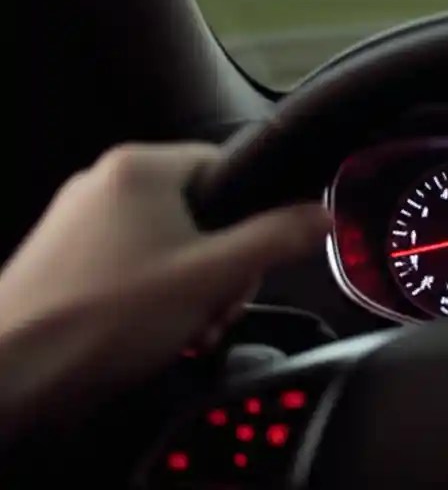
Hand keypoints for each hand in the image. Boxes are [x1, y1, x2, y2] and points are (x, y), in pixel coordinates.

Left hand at [0, 144, 329, 440]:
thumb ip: (277, 239)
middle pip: (200, 211)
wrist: (12, 373)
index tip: (255, 261)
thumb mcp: (215, 276)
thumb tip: (323, 214)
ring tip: (189, 328)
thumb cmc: (106, 318)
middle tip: (220, 305)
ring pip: (169, 243)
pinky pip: (133, 265)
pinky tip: (158, 333)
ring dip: (193, 288)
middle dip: (222, 266)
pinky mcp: (64, 258)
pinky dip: (156, 296)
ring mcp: (79, 221)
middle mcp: (105, 182)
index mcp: (141, 167)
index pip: (227, 167)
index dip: (254, 216)